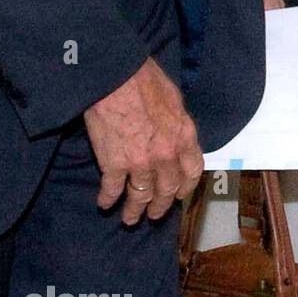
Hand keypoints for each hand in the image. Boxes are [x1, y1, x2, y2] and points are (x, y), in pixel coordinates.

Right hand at [83, 57, 203, 225]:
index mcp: (184, 135)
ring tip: (130, 219)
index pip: (192, 171)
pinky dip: (108, 199)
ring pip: (141, 196)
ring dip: (135, 211)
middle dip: (161, 206)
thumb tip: (176, 137)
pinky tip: (105, 202)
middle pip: (167, 190)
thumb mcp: (174, 100)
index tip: (179, 195)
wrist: (116, 77)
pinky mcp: (114, 165)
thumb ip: (177, 125)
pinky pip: (112, 190)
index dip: (186, 187)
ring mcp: (141, 163)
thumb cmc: (145, 80)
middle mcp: (167, 154)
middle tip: (154, 214)